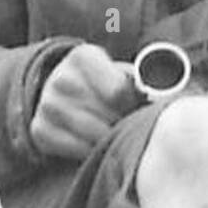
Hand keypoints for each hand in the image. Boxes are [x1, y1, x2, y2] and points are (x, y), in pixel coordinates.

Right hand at [30, 43, 144, 160]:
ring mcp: (48, 105)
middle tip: (124, 122)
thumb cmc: (102, 83)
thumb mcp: (119, 71)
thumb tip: (167, 94)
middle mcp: (61, 78)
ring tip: (112, 131)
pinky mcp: (40, 130)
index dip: (132, 104)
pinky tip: (93, 142)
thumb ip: (142, 80)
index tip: (134, 105)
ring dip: (109, 139)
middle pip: (108, 115)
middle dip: (122, 122)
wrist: (59, 91)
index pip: (118, 92)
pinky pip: (78, 150)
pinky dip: (91, 151)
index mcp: (83, 57)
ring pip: (95, 136)